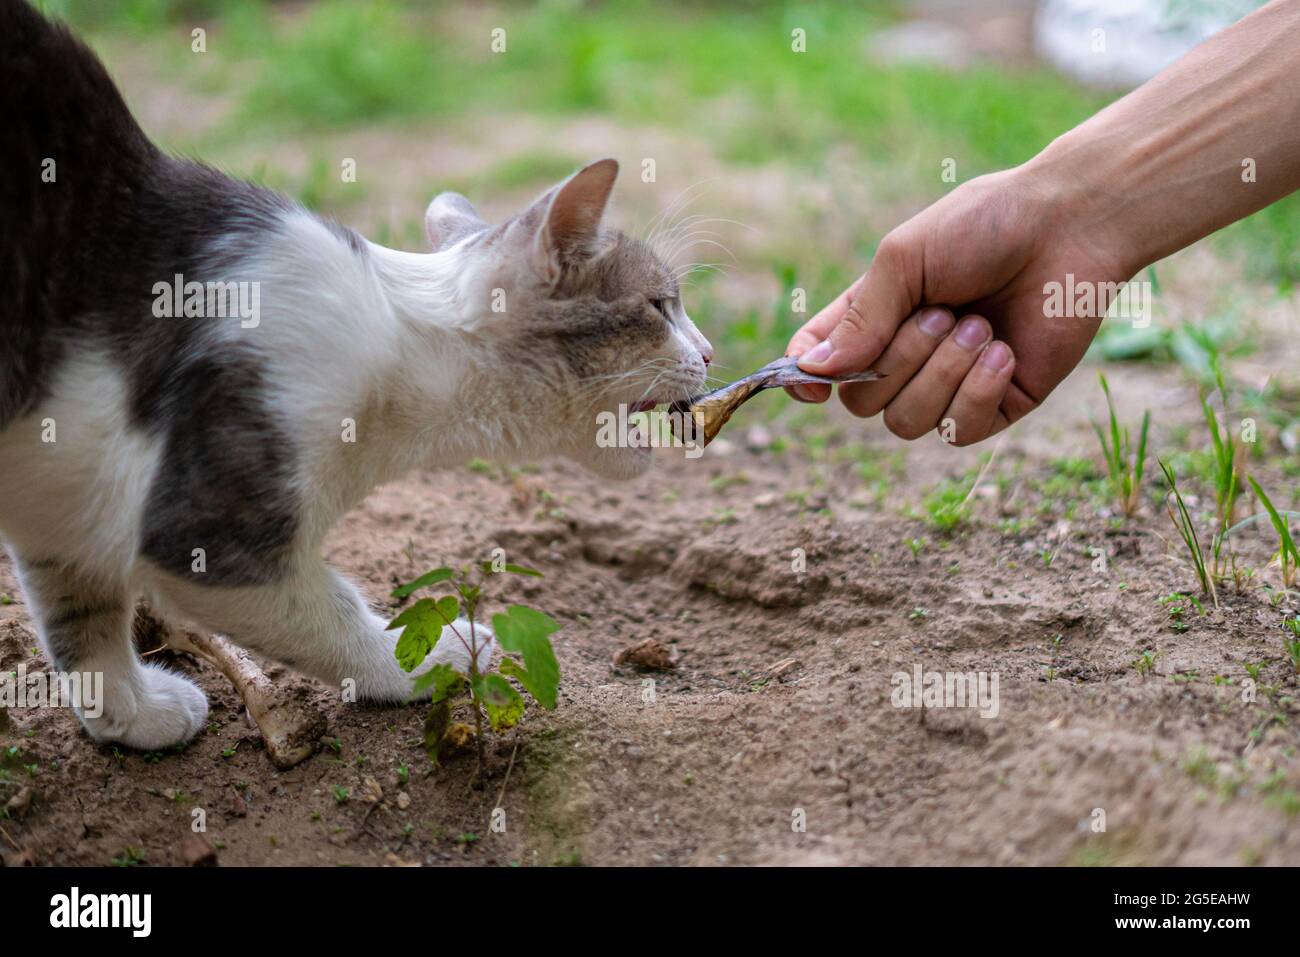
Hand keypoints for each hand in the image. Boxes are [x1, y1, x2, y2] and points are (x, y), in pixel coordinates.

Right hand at [785, 166, 1132, 445]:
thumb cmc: (985, 226)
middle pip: (861, 399)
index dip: (806, 379)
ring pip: (906, 422)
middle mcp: (904, 357)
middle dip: (900, 359)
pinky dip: (978, 390)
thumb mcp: (905, 258)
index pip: (818, 363)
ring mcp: (949, 385)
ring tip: (981, 326)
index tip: (813, 384)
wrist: (1070, 229)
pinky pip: (958, 430)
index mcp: (874, 316)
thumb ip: (859, 316)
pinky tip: (1003, 352)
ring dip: (941, 372)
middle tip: (945, 312)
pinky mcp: (996, 406)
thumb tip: (813, 371)